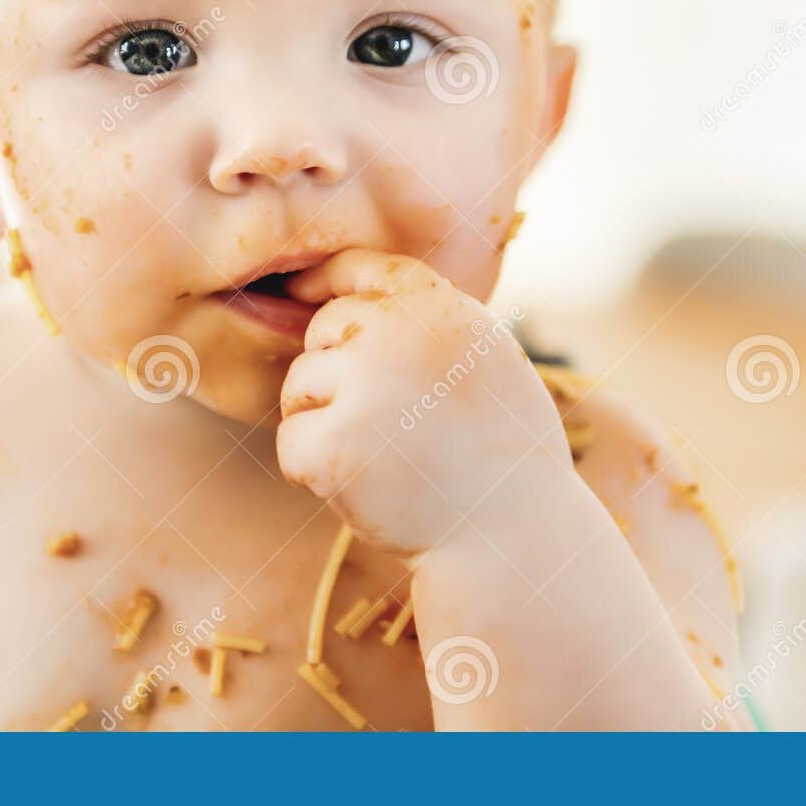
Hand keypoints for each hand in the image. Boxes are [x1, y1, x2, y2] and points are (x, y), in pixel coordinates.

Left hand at [276, 249, 569, 557]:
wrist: (514, 538)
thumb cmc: (504, 458)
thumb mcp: (489, 364)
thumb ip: (431, 329)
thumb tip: (352, 303)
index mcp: (443, 309)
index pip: (367, 267)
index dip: (328, 278)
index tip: (303, 292)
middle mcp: (399, 335)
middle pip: (322, 329)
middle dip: (335, 373)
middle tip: (383, 427)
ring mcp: (364, 387)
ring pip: (300, 387)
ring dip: (322, 423)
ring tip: (383, 459)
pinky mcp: (333, 445)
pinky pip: (290, 443)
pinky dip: (313, 472)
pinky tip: (365, 490)